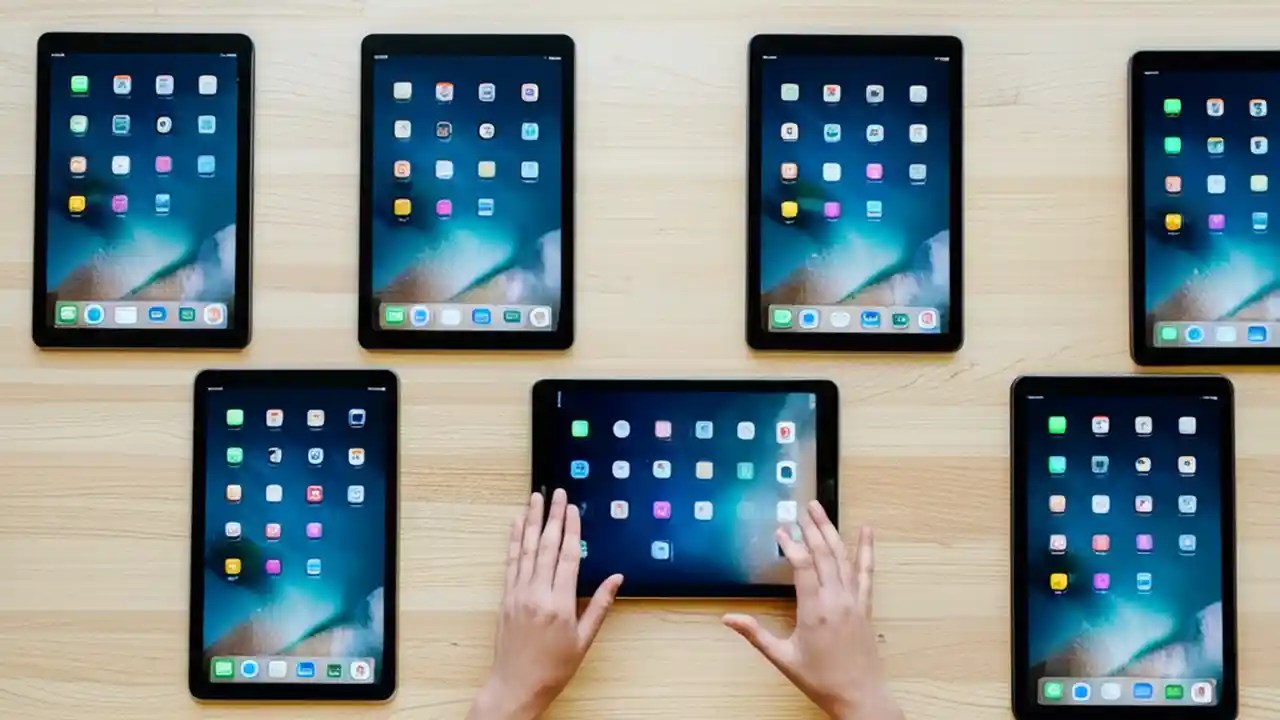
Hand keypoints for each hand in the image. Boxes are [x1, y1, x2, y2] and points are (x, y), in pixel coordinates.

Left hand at [468, 490, 623, 719]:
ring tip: (535, 498)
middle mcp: (537, 594)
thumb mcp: (584, 640)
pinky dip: (514, 541)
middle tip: (557, 493)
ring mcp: (518, 594)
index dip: (572, 530)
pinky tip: (516, 524)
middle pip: (547, 546)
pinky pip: (511, 562)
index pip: (568, 557)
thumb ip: (600, 605)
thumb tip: (616, 579)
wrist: (516, 686)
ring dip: (532, 521)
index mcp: (560, 604)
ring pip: (527, 549)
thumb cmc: (554, 668)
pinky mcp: (506, 598)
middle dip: (553, 516)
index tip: (573, 509)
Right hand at [723, 502, 901, 719]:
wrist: (859, 697)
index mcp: (814, 611)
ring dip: (831, 531)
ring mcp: (853, 601)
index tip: (780, 531)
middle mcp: (836, 601)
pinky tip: (866, 532)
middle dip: (812, 528)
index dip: (790, 546)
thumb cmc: (821, 680)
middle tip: (801, 508)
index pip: (803, 566)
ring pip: (842, 557)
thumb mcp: (782, 658)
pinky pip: (866, 572)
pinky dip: (866, 550)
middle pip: (824, 554)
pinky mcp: (864, 606)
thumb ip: (755, 635)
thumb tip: (728, 619)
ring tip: (820, 510)